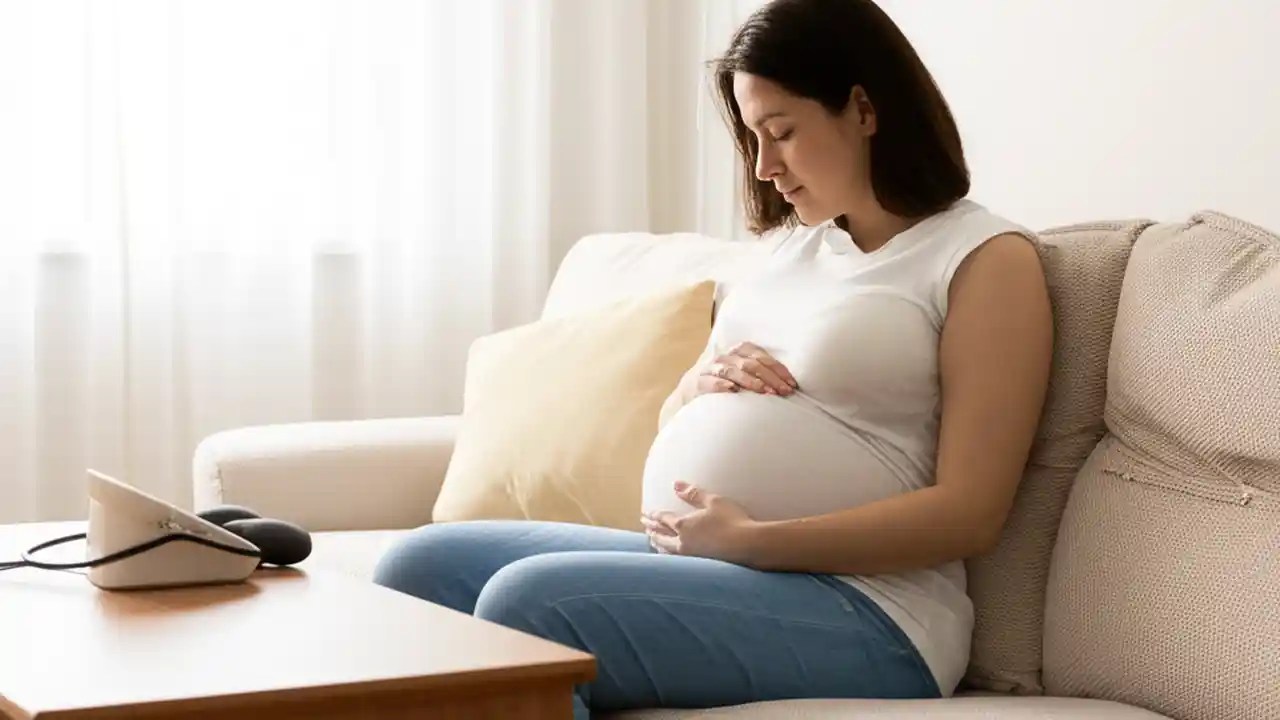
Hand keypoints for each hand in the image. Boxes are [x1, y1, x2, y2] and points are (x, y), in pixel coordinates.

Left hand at [641, 481, 759, 565]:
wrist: (747, 545)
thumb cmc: (732, 520)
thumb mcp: (713, 501)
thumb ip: (693, 493)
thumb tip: (676, 485)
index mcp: (683, 525)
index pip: (663, 518)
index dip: (654, 515)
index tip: (646, 514)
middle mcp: (682, 542)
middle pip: (661, 535)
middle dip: (651, 529)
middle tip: (644, 525)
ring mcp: (690, 555)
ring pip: (667, 550)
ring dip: (657, 544)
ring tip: (652, 541)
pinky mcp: (698, 565)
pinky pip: (676, 560)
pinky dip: (668, 555)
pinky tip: (670, 556)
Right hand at [694, 341, 797, 397]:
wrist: (694, 388)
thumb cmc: (728, 381)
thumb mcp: (744, 372)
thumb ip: (762, 372)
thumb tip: (791, 383)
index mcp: (739, 351)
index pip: (761, 356)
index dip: (778, 369)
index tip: (792, 384)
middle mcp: (726, 357)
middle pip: (751, 364)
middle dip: (770, 378)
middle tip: (784, 392)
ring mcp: (712, 369)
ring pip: (733, 371)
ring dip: (751, 382)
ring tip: (765, 393)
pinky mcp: (700, 382)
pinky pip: (711, 382)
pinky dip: (722, 385)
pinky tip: (733, 391)